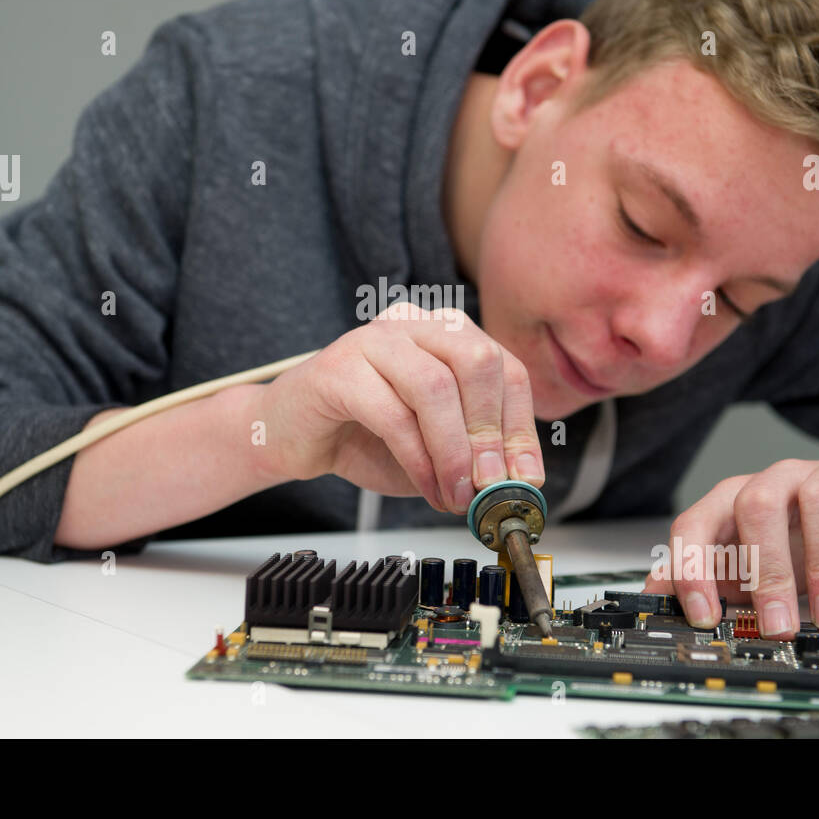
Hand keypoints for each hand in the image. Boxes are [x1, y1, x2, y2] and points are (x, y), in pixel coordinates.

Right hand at [256, 301, 544, 512]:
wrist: (291, 435)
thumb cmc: (364, 436)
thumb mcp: (435, 448)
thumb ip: (472, 457)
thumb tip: (513, 483)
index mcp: (448, 333)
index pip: (506, 369)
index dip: (521, 427)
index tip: (527, 477)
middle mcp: (415, 325)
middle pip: (477, 362)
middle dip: (490, 432)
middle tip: (490, 484)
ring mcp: (374, 339)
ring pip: (437, 386)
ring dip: (454, 451)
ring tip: (455, 493)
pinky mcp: (338, 368)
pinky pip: (393, 413)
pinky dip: (418, 458)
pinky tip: (426, 485)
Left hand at [641, 456, 818, 636]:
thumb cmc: (807, 540)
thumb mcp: (750, 561)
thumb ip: (705, 577)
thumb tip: (654, 601)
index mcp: (735, 499)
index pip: (694, 522)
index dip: (692, 567)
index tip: (705, 616)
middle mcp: (779, 479)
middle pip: (757, 504)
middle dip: (764, 570)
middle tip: (777, 625)